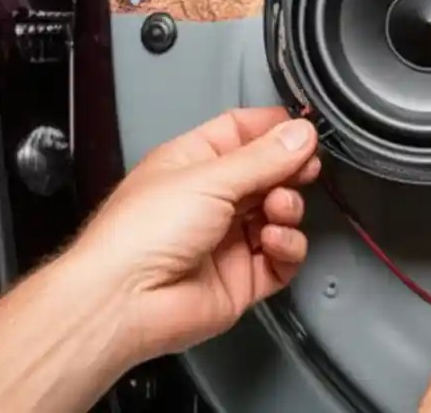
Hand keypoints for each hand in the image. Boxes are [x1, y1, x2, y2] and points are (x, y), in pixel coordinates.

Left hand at [68, 107, 320, 364]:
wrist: (126, 302)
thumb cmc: (139, 235)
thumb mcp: (208, 178)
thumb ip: (262, 157)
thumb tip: (300, 133)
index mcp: (191, 163)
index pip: (241, 132)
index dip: (274, 129)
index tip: (304, 129)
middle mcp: (209, 199)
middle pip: (267, 173)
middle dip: (289, 169)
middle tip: (305, 168)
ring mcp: (226, 239)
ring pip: (278, 214)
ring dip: (288, 208)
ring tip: (278, 209)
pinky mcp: (241, 278)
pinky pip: (281, 258)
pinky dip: (287, 247)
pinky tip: (274, 241)